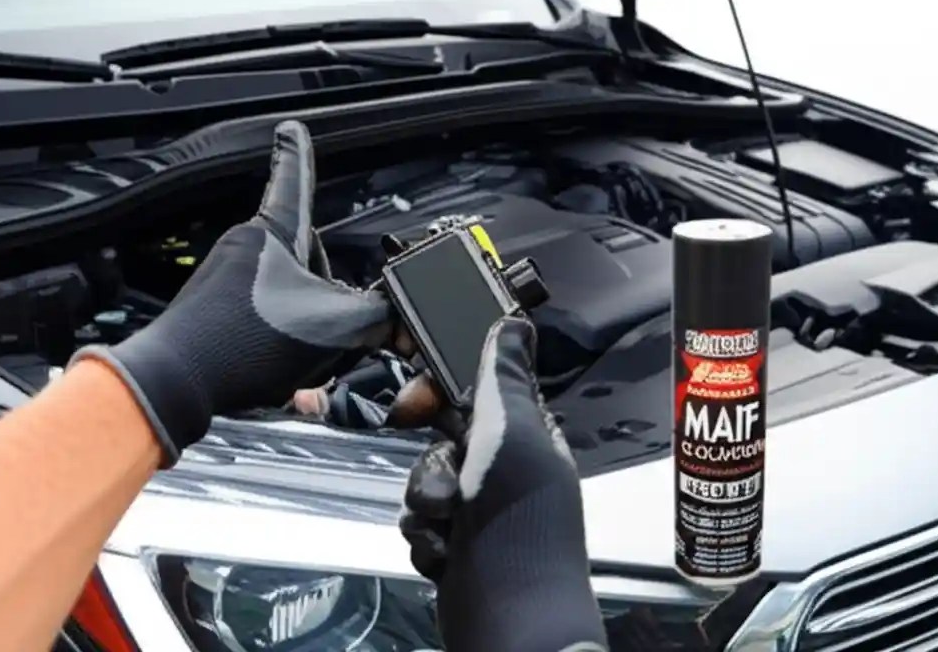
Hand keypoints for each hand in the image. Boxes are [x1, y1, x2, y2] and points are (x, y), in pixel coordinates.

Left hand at [71, 121, 392, 464]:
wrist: (177, 384)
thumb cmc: (242, 343)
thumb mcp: (336, 328)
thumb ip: (378, 315)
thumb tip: (393, 317)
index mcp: (273, 235)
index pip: (294, 183)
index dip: (298, 156)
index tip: (291, 129)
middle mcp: (247, 250)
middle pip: (310, 265)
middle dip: (329, 302)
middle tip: (328, 333)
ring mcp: (229, 283)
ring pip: (293, 302)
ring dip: (307, 334)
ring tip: (294, 362)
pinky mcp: (217, 316)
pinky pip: (268, 326)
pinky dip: (282, 351)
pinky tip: (278, 376)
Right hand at [399, 317, 607, 651]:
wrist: (508, 615)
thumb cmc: (519, 521)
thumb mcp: (513, 433)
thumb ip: (505, 378)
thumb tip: (516, 323)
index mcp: (524, 438)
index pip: (470, 397)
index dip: (435, 398)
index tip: (413, 406)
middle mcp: (502, 473)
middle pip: (437, 445)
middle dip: (432, 472)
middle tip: (448, 496)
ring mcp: (478, 515)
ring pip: (422, 487)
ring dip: (426, 511)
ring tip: (451, 533)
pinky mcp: (456, 550)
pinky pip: (418, 527)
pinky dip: (425, 542)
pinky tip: (446, 557)